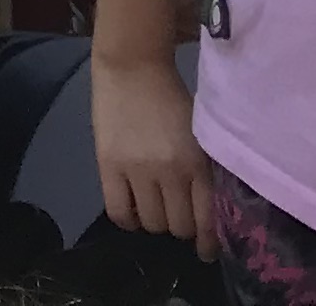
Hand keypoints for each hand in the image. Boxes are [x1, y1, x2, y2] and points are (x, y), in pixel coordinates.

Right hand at [91, 49, 215, 254]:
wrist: (132, 65)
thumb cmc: (171, 97)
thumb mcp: (198, 135)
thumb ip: (203, 170)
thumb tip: (204, 209)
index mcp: (197, 163)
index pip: (206, 220)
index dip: (207, 243)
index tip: (205, 251)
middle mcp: (170, 172)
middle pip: (177, 226)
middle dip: (179, 227)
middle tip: (176, 216)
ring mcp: (137, 170)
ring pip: (150, 223)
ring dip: (154, 222)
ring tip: (152, 207)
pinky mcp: (109, 165)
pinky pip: (118, 212)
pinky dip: (127, 220)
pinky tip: (131, 210)